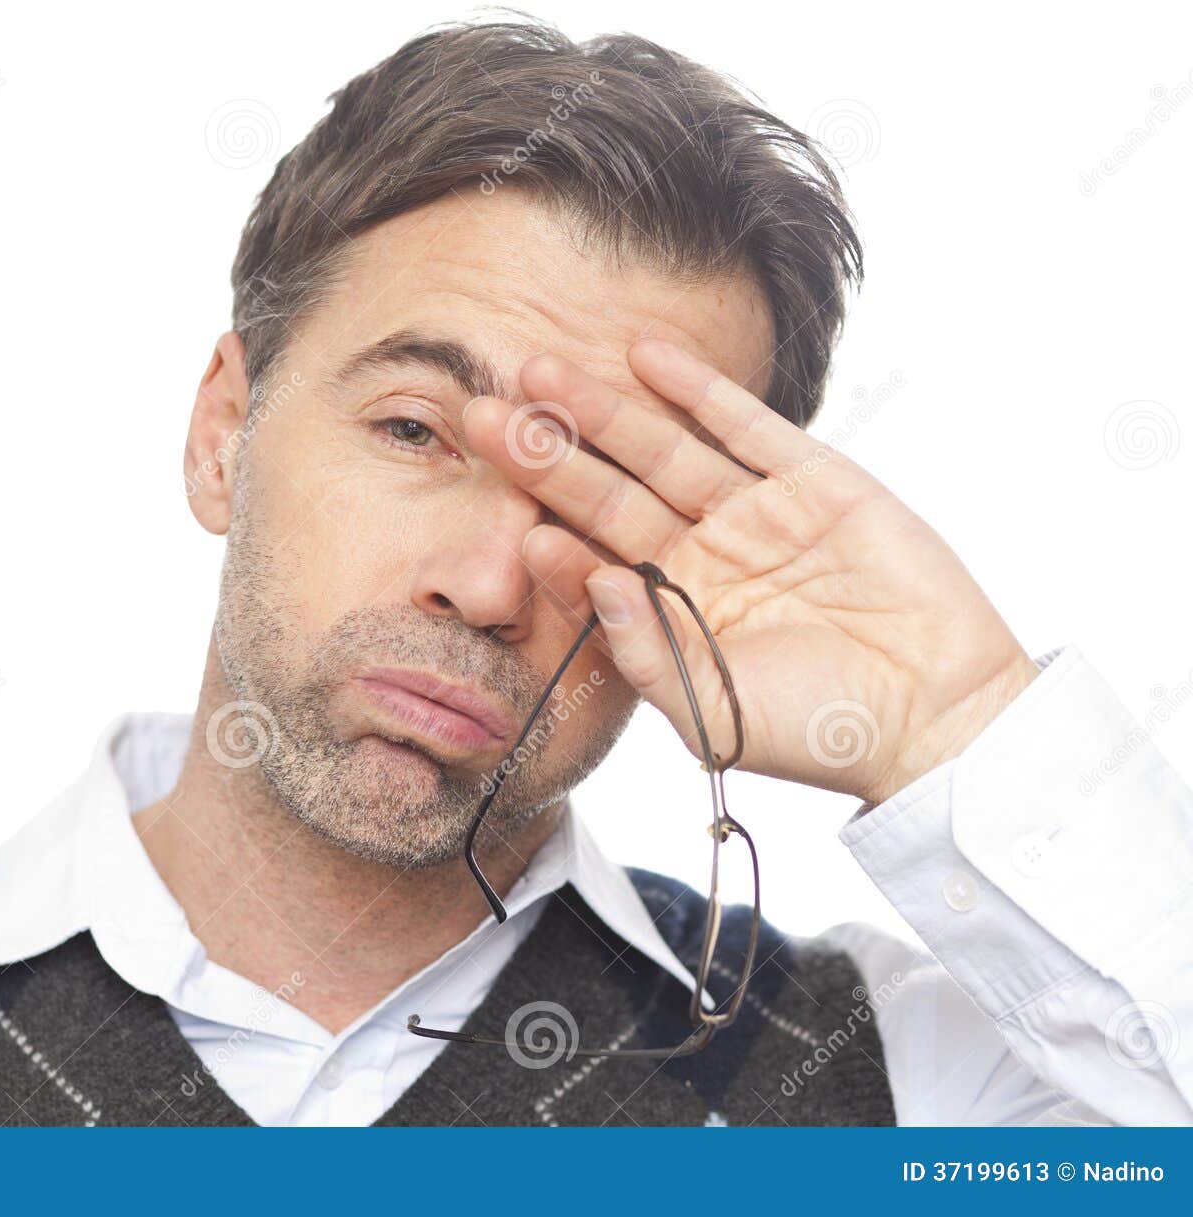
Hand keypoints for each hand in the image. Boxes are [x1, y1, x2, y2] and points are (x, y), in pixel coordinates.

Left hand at [463, 339, 1038, 804]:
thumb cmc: (819, 731)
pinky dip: (699, 388)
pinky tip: (644, 355)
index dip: (544, 527)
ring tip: (542, 369)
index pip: (592, 557)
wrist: (935, 720)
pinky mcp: (816, 481)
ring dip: (603, 410)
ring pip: (663, 449)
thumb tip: (587, 579)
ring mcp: (757, 514)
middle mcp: (705, 555)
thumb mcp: (710, 710)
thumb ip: (646, 649)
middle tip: (484, 414)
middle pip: (610, 491)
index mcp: (673, 611)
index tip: (490, 503)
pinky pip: (746, 426)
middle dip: (547, 453)